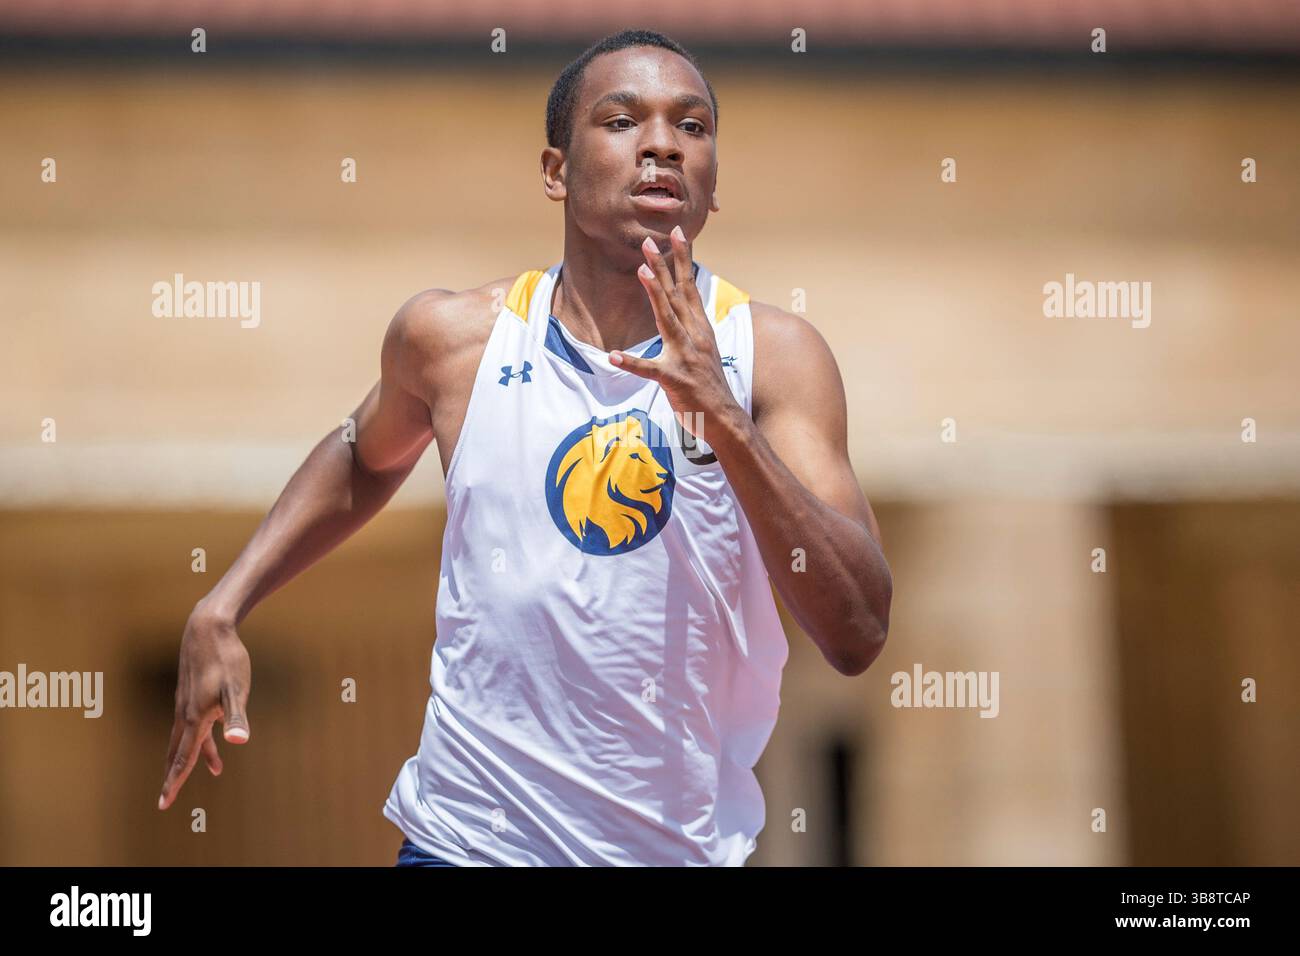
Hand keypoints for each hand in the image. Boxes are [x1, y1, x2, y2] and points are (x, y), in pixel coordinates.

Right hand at [158, 607, 251, 809]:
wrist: (208, 628)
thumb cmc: (226, 659)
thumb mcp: (237, 690)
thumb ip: (237, 717)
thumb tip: (238, 742)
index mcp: (195, 718)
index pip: (183, 758)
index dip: (175, 782)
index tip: (163, 804)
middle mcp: (186, 713)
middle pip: (179, 752)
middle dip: (175, 775)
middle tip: (166, 798)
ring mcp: (187, 702)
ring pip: (189, 736)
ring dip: (197, 754)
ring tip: (216, 769)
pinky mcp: (193, 692)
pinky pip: (195, 721)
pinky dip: (204, 733)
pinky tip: (219, 730)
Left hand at [610, 227, 741, 440]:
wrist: (725, 418)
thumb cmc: (709, 384)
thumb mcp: (704, 348)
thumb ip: (691, 324)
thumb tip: (683, 301)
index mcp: (700, 328)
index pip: (689, 286)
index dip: (683, 258)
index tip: (677, 232)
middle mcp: (694, 336)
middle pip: (676, 295)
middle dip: (663, 266)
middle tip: (650, 241)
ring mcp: (685, 357)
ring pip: (667, 320)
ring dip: (654, 295)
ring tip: (641, 272)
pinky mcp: (674, 379)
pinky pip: (649, 370)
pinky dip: (631, 363)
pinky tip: (613, 356)